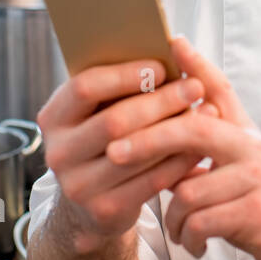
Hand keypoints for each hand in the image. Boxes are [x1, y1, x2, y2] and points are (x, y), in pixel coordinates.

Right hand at [37, 57, 217, 251]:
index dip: (125, 75)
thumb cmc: (103, 141)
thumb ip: (119, 86)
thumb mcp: (97, 113)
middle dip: (160, 101)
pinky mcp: (104, 210)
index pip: (85, 87)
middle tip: (195, 86)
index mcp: (53, 118)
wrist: (89, 206)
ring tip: (207, 112)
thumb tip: (168, 49)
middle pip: (114, 121)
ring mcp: (78, 185)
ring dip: (176, 130)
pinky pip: (151, 181)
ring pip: (136, 153)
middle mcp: (59, 152)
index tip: (162, 66)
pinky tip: (200, 145)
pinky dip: (179, 161)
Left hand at [105, 37, 260, 259]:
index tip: (172, 41)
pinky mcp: (257, 213)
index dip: (196, 64)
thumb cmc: (260, 205)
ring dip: (173, 217)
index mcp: (244, 134)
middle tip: (113, 153)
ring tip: (177, 230)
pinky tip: (193, 245)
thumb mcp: (238, 166)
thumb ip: (208, 145)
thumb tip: (162, 124)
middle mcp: (253, 148)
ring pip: (189, 189)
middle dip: (147, 140)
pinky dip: (189, 237)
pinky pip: (202, 221)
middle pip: (192, 129)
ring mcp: (257, 179)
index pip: (219, 89)